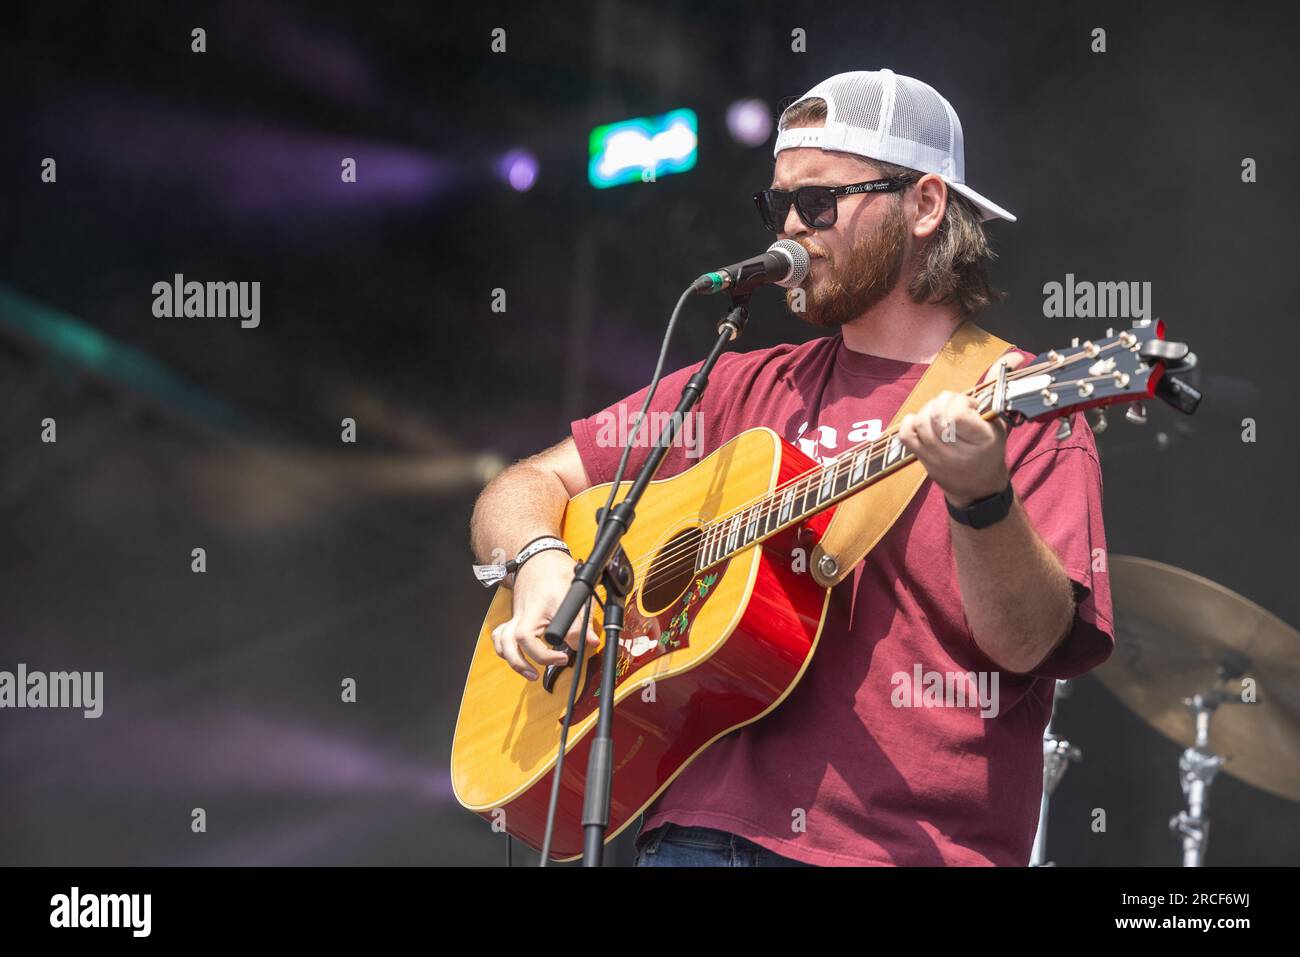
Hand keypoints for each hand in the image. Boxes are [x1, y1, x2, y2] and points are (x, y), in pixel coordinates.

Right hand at [490, 548, 601, 680]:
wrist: (540, 558)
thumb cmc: (556, 573)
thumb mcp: (575, 595)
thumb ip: (582, 622)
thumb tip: (590, 642)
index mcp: (535, 610)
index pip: (530, 638)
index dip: (547, 654)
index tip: (565, 656)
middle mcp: (522, 615)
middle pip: (510, 642)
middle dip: (522, 662)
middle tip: (543, 671)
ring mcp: (516, 617)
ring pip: (502, 642)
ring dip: (512, 660)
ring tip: (530, 672)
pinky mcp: (515, 618)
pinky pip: (501, 636)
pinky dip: (504, 649)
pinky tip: (516, 656)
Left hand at [898, 353, 1023, 507]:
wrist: (977, 486)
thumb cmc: (990, 449)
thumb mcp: (1000, 420)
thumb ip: (999, 388)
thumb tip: (1013, 356)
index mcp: (982, 440)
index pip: (958, 414)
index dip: (960, 402)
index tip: (969, 406)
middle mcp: (958, 451)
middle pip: (936, 414)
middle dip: (944, 402)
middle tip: (954, 407)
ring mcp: (937, 457)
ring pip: (921, 421)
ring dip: (929, 410)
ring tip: (942, 414)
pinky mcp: (922, 459)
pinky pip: (906, 435)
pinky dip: (910, 422)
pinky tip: (923, 422)